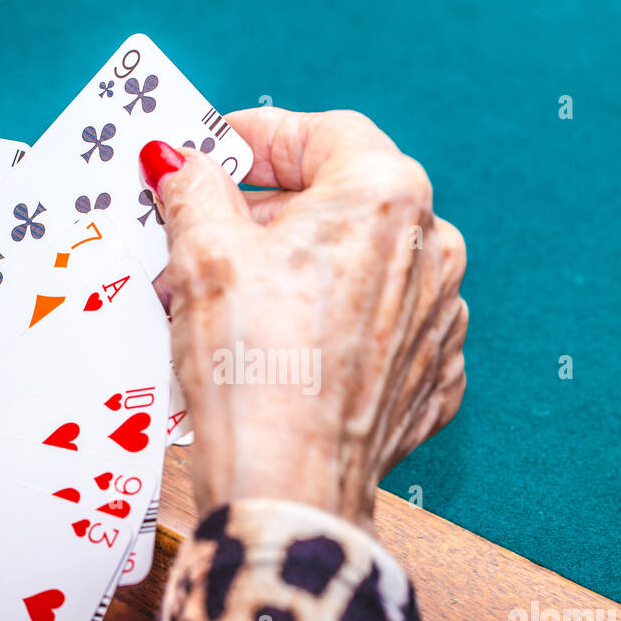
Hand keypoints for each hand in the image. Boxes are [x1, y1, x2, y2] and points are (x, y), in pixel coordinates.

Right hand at [141, 107, 466, 527]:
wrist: (290, 487)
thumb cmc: (253, 365)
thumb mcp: (203, 255)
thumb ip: (195, 189)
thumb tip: (179, 162)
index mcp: (387, 195)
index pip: (321, 133)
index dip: (259, 138)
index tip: (214, 153)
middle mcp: (433, 247)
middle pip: (343, 203)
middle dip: (269, 213)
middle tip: (206, 232)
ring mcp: (441, 317)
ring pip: (360, 268)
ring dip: (298, 272)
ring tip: (233, 301)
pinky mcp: (432, 377)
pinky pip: (378, 330)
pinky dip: (333, 328)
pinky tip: (283, 348)